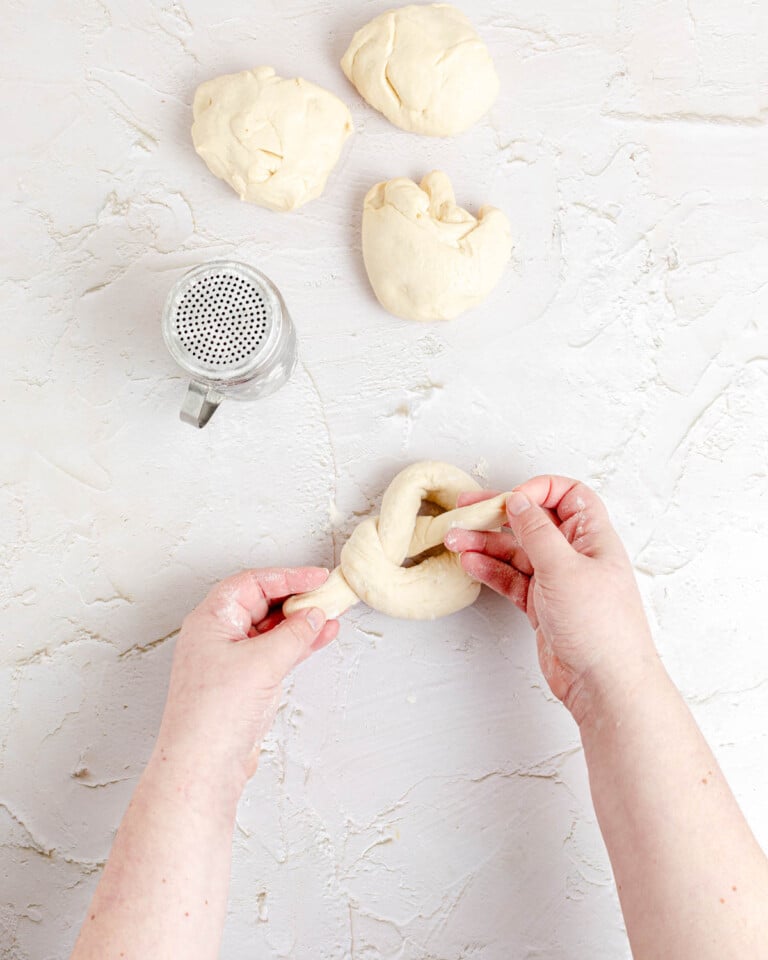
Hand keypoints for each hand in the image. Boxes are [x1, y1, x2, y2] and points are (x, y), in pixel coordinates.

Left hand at [155, 567, 338, 790]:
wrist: (202, 766)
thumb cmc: (214, 714)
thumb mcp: (262, 663)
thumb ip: (293, 634)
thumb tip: (313, 615)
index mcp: (211, 620)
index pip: (253, 583)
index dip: (287, 577)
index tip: (317, 578)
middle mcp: (218, 636)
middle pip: (262, 603)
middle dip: (296, 599)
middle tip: (327, 595)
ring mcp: (231, 660)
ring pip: (271, 629)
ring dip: (302, 622)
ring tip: (332, 615)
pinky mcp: (244, 682)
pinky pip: (276, 652)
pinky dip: (298, 644)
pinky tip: (321, 637)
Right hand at [444, 477, 657, 723]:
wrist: (604, 684)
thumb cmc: (600, 627)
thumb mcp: (564, 569)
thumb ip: (537, 531)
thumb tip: (519, 501)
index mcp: (592, 538)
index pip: (568, 495)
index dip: (538, 490)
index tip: (510, 499)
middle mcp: (575, 555)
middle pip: (533, 522)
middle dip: (498, 515)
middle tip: (465, 510)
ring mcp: (557, 581)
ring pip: (515, 552)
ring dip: (485, 544)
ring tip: (455, 540)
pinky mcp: (541, 606)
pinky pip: (510, 578)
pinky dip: (489, 570)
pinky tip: (470, 563)